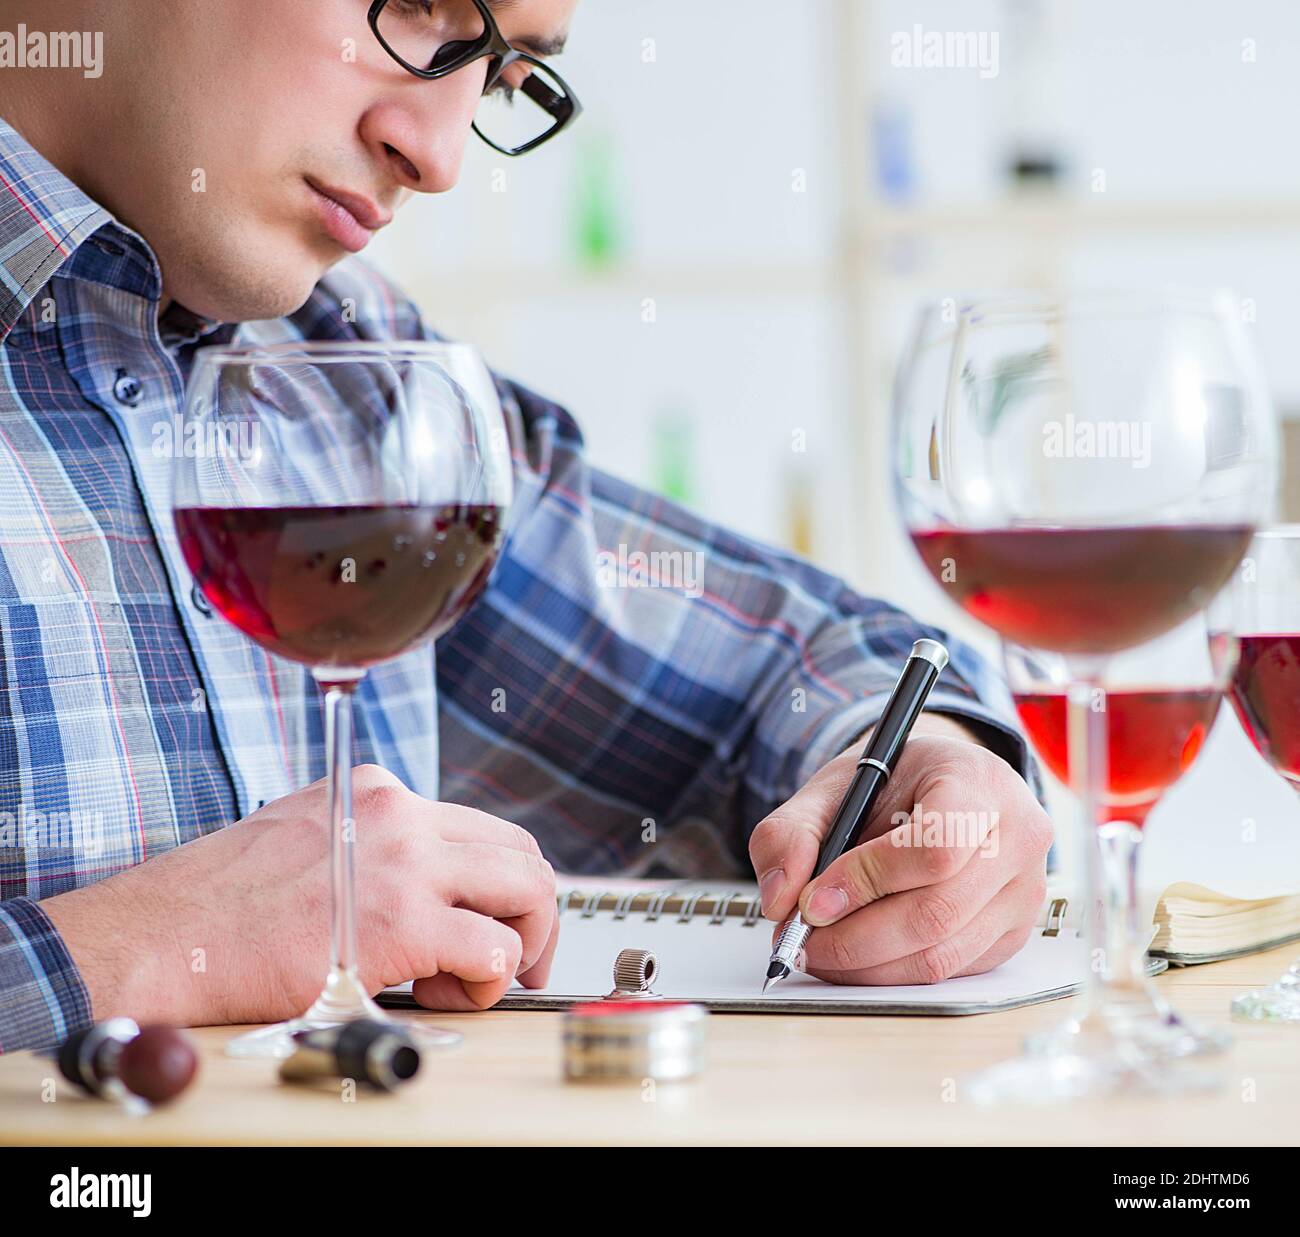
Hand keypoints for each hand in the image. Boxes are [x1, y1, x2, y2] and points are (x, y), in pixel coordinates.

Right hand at [43, 765, 558, 1025]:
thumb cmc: (220, 908)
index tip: (494, 923)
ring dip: (520, 946)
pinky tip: (438, 994)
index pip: (482, 829)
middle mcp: (402, 813)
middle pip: (521, 853)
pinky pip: (494, 949)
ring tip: (470, 982)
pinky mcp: (404, 920)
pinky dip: (487, 981)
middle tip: (517, 962)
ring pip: (528, 889)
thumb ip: (371, 851)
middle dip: (533, 914)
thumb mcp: (307, 839)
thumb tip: (427, 892)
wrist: (161, 939)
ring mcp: (406, 861)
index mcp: (378, 793)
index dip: (500, 886)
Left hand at [749, 715, 1051, 983]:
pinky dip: (889, 972)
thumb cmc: (891, 783)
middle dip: (854, 938)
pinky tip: (853, 955)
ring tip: (816, 950)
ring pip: (941, 955)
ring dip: (866, 965)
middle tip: (798, 939)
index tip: (812, 900)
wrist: (937, 787)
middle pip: (937, 913)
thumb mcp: (832, 787)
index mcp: (979, 782)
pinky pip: (948, 971)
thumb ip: (791, 832)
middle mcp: (1017, 838)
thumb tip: (779, 898)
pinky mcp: (1010, 934)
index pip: (936, 846)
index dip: (868, 880)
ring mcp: (1023, 892)